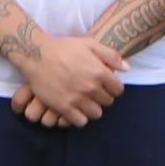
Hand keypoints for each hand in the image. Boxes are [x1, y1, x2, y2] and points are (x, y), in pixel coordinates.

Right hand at [6, 32, 125, 127]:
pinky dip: (80, 117)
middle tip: (94, 92)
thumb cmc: (64, 47)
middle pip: (107, 102)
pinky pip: (80, 122)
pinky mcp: (64, 108)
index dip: (113, 88)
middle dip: (103, 97)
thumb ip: (111, 56)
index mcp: (99, 72)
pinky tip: (76, 109)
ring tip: (85, 102)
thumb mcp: (89, 43)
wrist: (37, 55)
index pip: (118, 90)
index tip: (107, 86)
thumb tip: (127, 69)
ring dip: (92, 108)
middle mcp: (91, 88)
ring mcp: (77, 99)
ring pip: (96, 114)